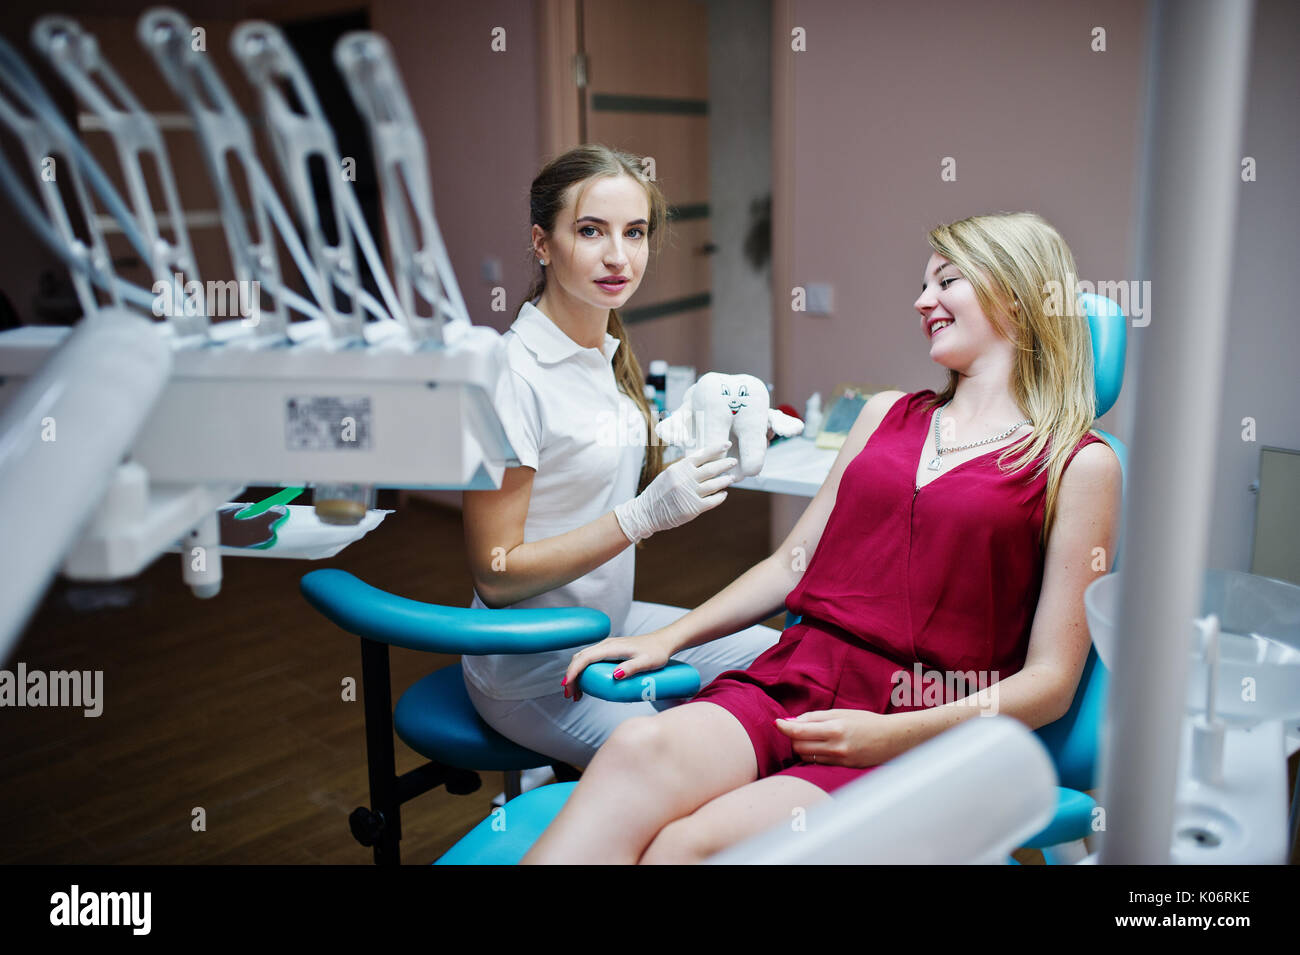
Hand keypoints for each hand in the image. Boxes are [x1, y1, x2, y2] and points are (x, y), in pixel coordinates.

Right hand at [561, 631, 675, 701]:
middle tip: (570, 696)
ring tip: (576, 694)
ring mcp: (607, 646)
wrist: (663, 642)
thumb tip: (615, 675)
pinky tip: (585, 684)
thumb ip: (631, 668)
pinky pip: (590, 659)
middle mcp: (606, 644)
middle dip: (571, 676)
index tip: (568, 686)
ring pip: (583, 658)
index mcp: (612, 647)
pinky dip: (582, 671)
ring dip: (575, 675)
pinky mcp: (609, 650)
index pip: (585, 658)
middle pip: (580, 658)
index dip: (573, 672)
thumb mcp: (647, 662)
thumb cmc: (657, 652)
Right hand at [613, 442, 736, 542]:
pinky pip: (712, 501)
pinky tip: (724, 494)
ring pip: (715, 485)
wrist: (646, 512)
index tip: (727, 444)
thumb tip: (703, 459)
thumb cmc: (658, 492)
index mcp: (679, 468)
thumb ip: (685, 467)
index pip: (701, 455)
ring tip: (732, 477)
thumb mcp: (669, 474)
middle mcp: (686, 479)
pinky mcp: (694, 508)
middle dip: (725, 464)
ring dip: (725, 480)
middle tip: (734, 461)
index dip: (716, 449)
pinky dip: (720, 496)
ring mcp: (690, 494)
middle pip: (711, 469)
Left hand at [774, 709, 894, 767]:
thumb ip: (814, 718)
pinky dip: (813, 755)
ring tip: (811, 738)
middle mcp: (836, 747)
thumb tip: (791, 722)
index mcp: (835, 728)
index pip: (799, 732)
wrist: (891, 739)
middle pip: (799, 747)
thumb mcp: (840, 713)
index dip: (783, 728)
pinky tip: (819, 747)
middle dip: (793, 738)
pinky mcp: (842, 768)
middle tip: (798, 729)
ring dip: (801, 748)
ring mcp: (839, 760)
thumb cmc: (865, 722)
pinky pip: (818, 764)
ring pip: (806, 757)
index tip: (776, 723)